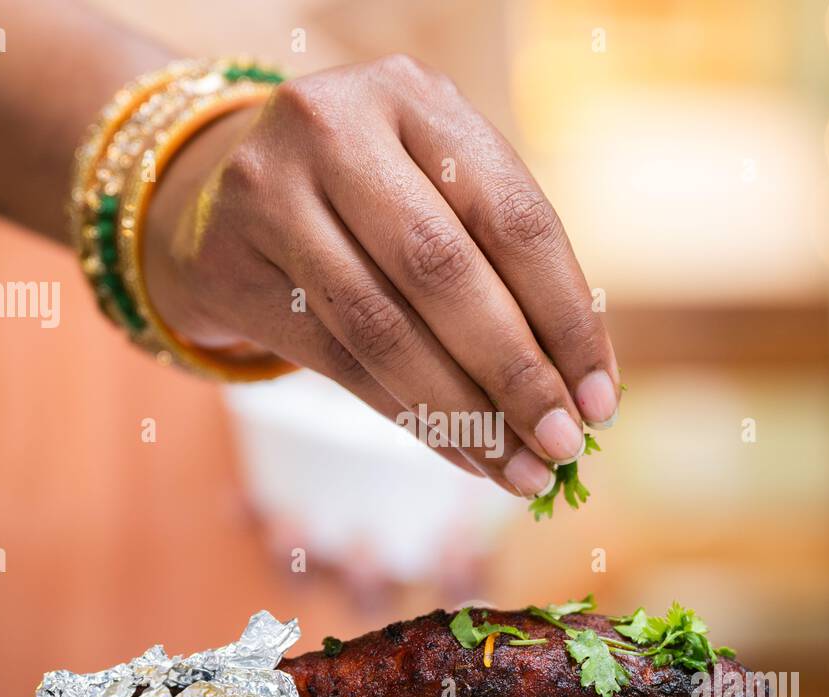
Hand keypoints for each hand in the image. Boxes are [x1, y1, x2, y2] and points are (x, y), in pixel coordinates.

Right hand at [146, 55, 619, 496]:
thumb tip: (588, 384)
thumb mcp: (441, 191)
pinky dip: (411, 417)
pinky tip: (462, 454)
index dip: (566, 316)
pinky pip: (339, 362)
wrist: (226, 197)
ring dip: (464, 414)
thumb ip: (509, 266)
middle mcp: (334, 129)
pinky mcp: (233, 266)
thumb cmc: (371, 198)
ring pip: (384, 328)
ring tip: (519, 469)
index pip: (512, 217)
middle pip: (443, 271)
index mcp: (414, 95)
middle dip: (516, 373)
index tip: (602, 396)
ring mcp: (270, 194)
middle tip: (562, 445)